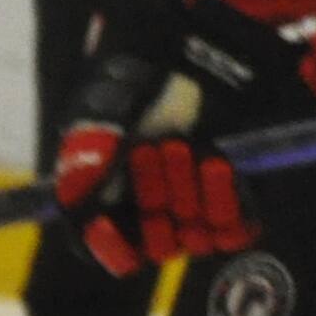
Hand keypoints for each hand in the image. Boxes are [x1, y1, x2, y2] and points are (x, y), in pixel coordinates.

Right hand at [52, 0, 314, 277]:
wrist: (193, 62)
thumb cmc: (137, 89)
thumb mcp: (101, 114)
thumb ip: (86, 157)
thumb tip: (77, 202)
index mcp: (116, 205)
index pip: (110, 252)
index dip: (109, 247)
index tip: (105, 227)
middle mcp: (156, 217)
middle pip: (155, 242)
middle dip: (151, 195)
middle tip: (151, 149)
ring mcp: (198, 214)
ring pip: (192, 237)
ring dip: (184, 192)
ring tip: (179, 145)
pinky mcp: (238, 206)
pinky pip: (234, 230)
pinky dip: (223, 199)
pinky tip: (215, 164)